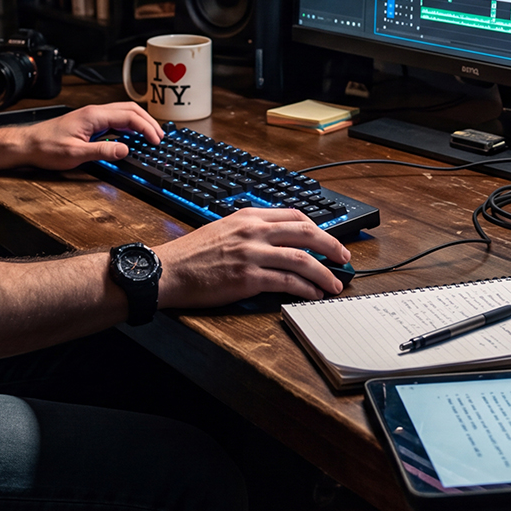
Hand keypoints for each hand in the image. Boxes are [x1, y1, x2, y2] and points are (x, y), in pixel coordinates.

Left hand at [9, 102, 162, 170]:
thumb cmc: (46, 147)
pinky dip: (128, 125)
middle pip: (130, 109)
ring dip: (139, 121)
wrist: (28, 144)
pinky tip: (131, 135)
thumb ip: (103, 151)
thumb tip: (125, 150)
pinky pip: (114, 118)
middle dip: (147, 121)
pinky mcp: (89, 122)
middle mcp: (94, 111)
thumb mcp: (76, 154)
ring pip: (123, 112)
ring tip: (150, 134)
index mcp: (93, 115)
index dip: (146, 128)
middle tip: (159, 136)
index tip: (156, 139)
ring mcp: (91, 115)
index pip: (128, 116)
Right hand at [155, 209, 351, 305]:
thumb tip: (273, 240)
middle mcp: (253, 231)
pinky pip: (287, 282)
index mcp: (248, 216)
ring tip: (335, 284)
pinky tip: (313, 294)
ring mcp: (252, 254)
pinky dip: (306, 289)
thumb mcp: (222, 229)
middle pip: (306, 232)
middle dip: (331, 245)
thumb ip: (248, 230)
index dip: (317, 228)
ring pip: (302, 259)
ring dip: (324, 272)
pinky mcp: (248, 278)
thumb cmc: (190, 254)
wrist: (166, 271)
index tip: (327, 239)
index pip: (293, 216)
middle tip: (344, 257)